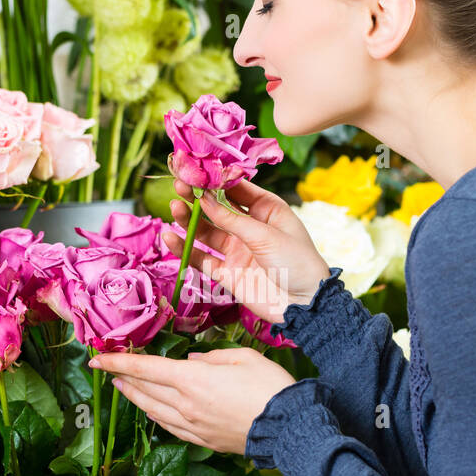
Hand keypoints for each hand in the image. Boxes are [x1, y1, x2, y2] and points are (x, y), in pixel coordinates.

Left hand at [87, 346, 295, 454]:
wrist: (289, 428)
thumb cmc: (270, 386)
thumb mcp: (243, 357)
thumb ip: (212, 357)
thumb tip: (193, 361)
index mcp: (193, 378)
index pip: (145, 368)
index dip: (117, 361)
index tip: (96, 358)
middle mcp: (186, 404)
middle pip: (144, 389)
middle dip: (123, 378)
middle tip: (109, 370)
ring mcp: (193, 426)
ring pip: (153, 410)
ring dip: (135, 397)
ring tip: (123, 388)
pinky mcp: (203, 440)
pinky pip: (170, 427)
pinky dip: (155, 416)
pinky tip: (152, 411)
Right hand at [162, 177, 330, 325]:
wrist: (304, 306)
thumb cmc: (297, 263)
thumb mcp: (266, 235)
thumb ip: (232, 219)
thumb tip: (203, 197)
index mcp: (267, 211)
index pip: (238, 189)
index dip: (217, 180)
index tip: (196, 170)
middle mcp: (250, 228)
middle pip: (218, 209)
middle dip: (198, 197)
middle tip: (179, 185)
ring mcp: (237, 250)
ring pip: (207, 232)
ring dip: (190, 220)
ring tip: (174, 208)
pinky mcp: (227, 273)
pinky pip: (201, 258)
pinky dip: (185, 248)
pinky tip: (170, 237)